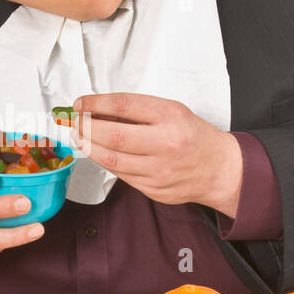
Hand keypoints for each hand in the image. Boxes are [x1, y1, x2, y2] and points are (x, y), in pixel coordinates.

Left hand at [73, 93, 242, 216]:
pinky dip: (105, 162)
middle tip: (75, 122)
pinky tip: (98, 153)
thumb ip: (138, 111)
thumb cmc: (193, 136)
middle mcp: (166, 144)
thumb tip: (98, 111)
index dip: (95, 104)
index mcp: (171, 117)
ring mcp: (159, 171)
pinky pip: (121, 175)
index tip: (80, 103)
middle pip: (113, 136)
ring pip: (112, 160)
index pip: (124, 106)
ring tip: (80, 137)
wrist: (219, 169)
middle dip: (86, 128)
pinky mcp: (154, 190)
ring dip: (89, 148)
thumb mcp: (172, 111)